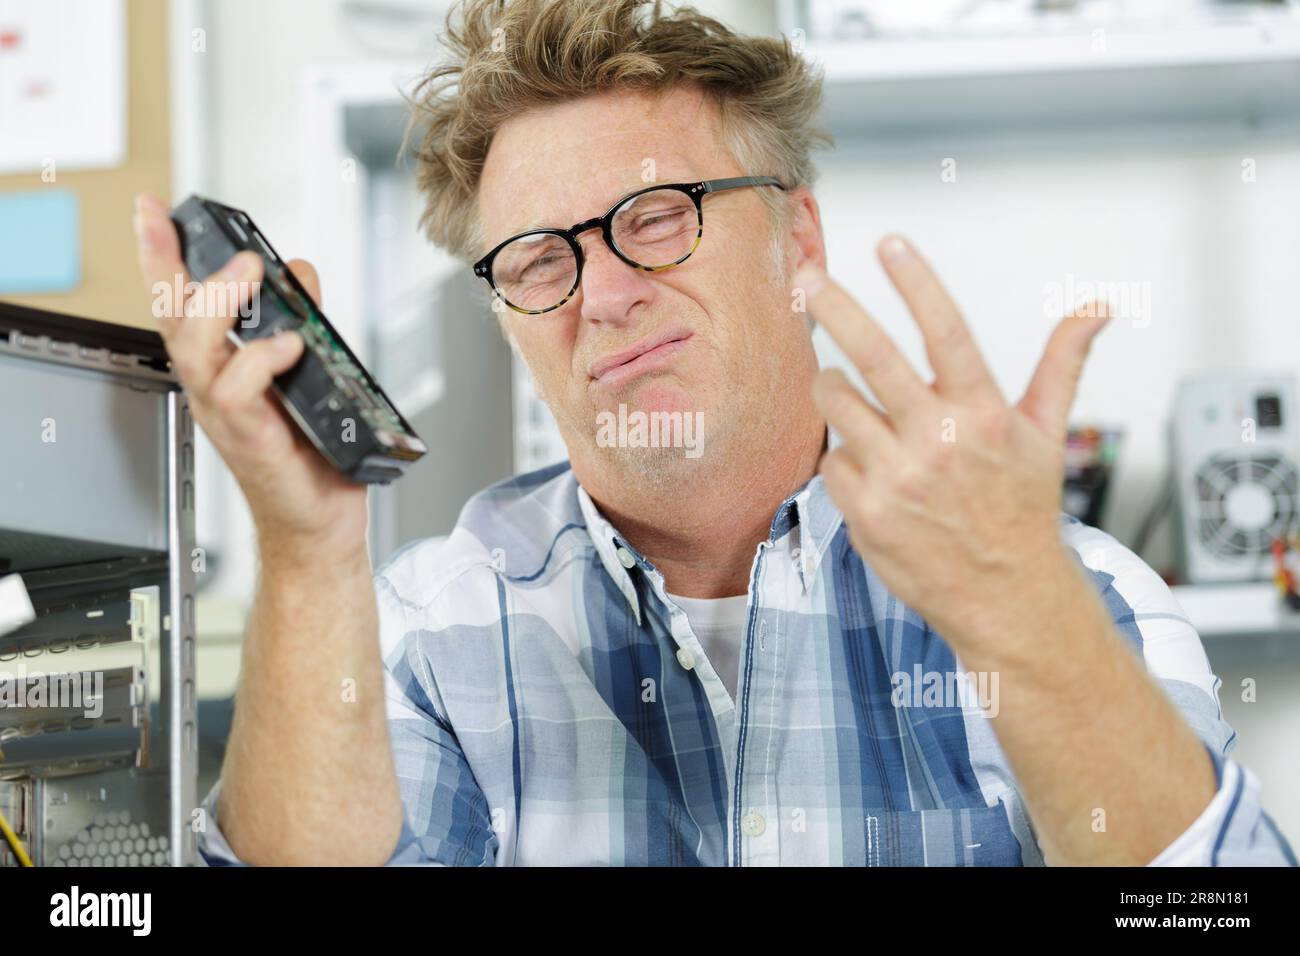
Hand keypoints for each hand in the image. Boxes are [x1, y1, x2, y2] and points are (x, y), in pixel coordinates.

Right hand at [133, 193, 367, 561]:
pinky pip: (237, 392)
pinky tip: (289, 346)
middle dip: (175, 267)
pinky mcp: (250, 438)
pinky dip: (259, 362)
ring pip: (195, 348)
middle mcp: (213, 386)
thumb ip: (302, 318)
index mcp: (220, 367)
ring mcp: (226, 414)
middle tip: (209, 236)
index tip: (154, 210)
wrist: (318, 521)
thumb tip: (299, 270)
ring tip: (252, 272)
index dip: (163, 257)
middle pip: (175, 318)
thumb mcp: (308, 372)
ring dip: (220, 304)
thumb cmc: (310, 452)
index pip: (181, 303)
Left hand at [800, 235, 1110, 648]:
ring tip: (854, 399)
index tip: (890, 242)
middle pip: (872, 356)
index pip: (948, 331)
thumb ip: (1062, 364)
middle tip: (805, 277)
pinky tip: (873, 474)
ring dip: (836, 389)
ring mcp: (898, 477)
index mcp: (984, 413)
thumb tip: (1097, 307)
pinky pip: (832, 458)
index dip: (917, 282)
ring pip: (837, 401)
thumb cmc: (1022, 510)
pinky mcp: (865, 512)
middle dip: (833, 307)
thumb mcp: (1047, 434)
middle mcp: (939, 440)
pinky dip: (846, 458)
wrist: (1005, 597)